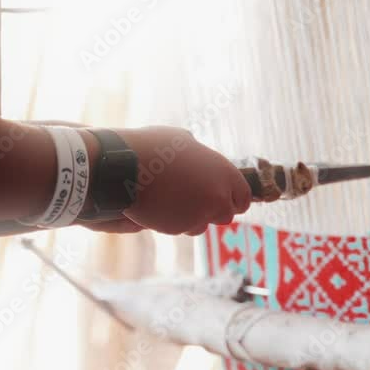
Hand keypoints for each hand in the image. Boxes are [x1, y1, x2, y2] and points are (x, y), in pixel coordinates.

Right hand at [103, 126, 251, 234]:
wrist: (124, 166)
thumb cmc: (152, 147)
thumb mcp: (184, 141)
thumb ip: (200, 156)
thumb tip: (200, 157)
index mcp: (225, 172)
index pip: (244, 198)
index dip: (234, 199)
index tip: (225, 200)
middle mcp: (218, 196)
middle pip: (226, 215)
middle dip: (213, 211)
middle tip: (196, 202)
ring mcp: (199, 214)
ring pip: (202, 226)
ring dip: (192, 218)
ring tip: (173, 201)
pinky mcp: (178, 227)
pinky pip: (180, 228)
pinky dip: (172, 221)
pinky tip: (160, 206)